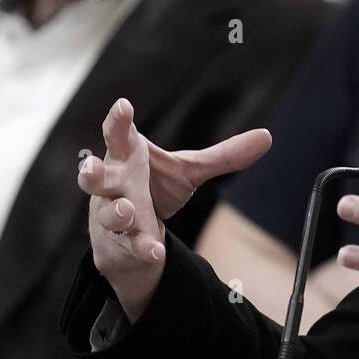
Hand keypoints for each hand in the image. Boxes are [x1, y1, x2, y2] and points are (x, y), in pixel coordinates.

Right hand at [76, 98, 271, 322]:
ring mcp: (111, 213)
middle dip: (91, 172)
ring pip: (106, 212)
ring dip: (114, 212)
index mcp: (127, 157)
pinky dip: (142, 247)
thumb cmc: (152, 187)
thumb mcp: (189, 171)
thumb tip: (267, 136)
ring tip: (126, 210)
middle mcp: (113, 183)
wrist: (130, 231)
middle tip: (93, 166)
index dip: (118, 120)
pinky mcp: (119, 240)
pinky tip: (154, 252)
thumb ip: (223, 156)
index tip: (124, 106)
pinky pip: (128, 243)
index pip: (117, 135)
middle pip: (94, 175)